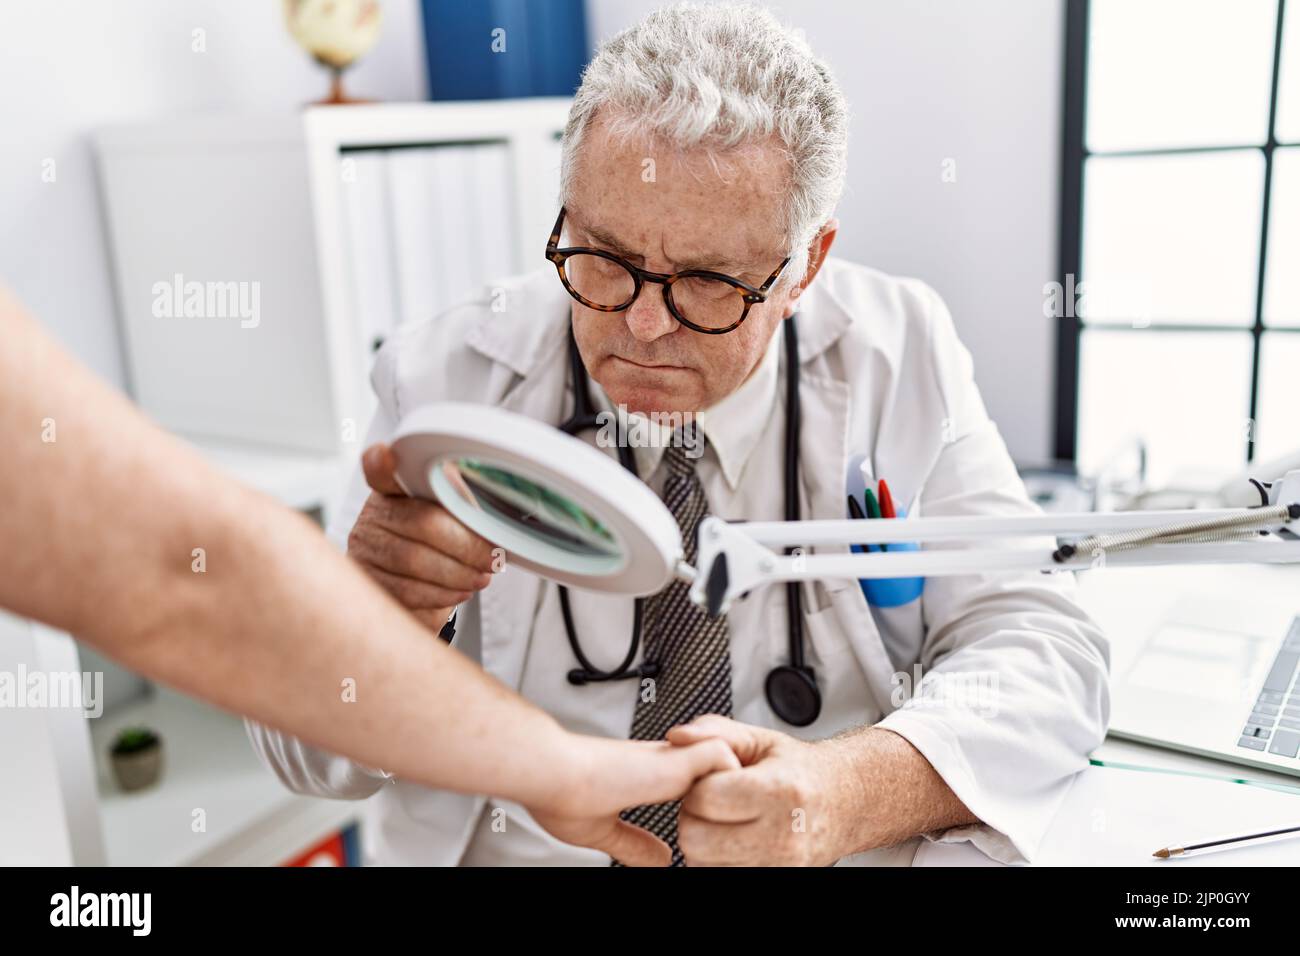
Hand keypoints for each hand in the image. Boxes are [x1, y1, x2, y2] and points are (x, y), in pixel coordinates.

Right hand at [346, 443, 497, 633]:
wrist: (426, 582)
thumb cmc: (444, 541)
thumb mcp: (455, 512)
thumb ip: (463, 503)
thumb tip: (492, 515)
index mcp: (396, 487)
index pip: (380, 468)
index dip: (381, 462)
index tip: (386, 455)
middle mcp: (374, 514)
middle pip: (422, 522)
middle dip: (467, 545)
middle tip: (490, 558)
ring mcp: (365, 549)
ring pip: (414, 561)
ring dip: (458, 573)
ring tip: (480, 577)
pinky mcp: (369, 584)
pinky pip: (407, 591)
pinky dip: (442, 594)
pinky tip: (459, 590)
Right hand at [528, 735, 741, 866]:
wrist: (550, 772)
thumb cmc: (559, 794)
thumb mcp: (602, 830)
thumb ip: (633, 843)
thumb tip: (659, 862)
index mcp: (647, 777)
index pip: (695, 780)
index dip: (710, 796)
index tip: (716, 821)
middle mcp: (662, 764)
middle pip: (717, 763)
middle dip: (732, 788)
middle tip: (740, 816)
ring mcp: (670, 761)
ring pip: (727, 755)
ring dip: (734, 782)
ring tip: (737, 811)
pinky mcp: (673, 761)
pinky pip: (723, 756)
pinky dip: (728, 776)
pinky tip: (722, 801)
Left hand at [667, 715, 862, 865]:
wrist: (843, 804)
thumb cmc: (802, 772)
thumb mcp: (762, 740)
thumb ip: (716, 733)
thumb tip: (677, 737)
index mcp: (779, 790)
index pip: (705, 798)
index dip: (699, 786)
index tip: (713, 780)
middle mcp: (782, 835)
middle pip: (696, 839)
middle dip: (694, 817)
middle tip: (713, 804)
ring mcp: (780, 866)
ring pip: (702, 864)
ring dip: (704, 842)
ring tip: (726, 822)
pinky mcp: (776, 880)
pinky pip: (719, 875)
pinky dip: (717, 860)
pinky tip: (733, 840)